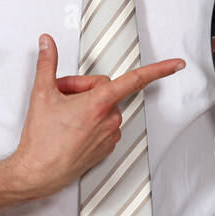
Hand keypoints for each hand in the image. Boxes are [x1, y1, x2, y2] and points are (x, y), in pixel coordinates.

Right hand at [7, 33, 184, 198]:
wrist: (37, 172)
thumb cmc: (41, 139)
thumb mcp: (42, 94)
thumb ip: (47, 63)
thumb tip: (47, 43)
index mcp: (98, 103)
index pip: (135, 80)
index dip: (159, 70)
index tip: (177, 65)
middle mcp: (109, 119)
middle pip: (105, 89)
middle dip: (84, 89)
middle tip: (62, 97)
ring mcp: (110, 135)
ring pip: (104, 107)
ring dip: (87, 106)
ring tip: (64, 116)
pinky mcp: (106, 148)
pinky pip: (104, 124)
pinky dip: (90, 122)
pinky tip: (72, 128)